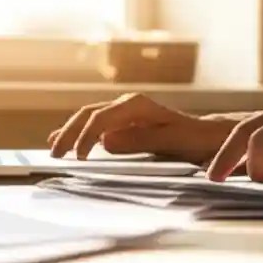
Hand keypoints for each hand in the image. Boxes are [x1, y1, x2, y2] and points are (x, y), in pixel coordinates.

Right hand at [47, 93, 237, 163]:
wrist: (209, 136)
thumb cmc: (195, 139)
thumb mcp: (172, 141)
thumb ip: (139, 140)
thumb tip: (104, 140)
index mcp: (136, 105)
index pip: (100, 119)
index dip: (85, 137)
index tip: (77, 157)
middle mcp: (128, 104)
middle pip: (88, 115)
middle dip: (69, 133)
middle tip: (54, 153)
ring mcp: (125, 113)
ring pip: (88, 117)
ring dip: (70, 131)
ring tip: (53, 145)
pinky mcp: (125, 123)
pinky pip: (96, 125)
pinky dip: (80, 133)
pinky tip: (67, 140)